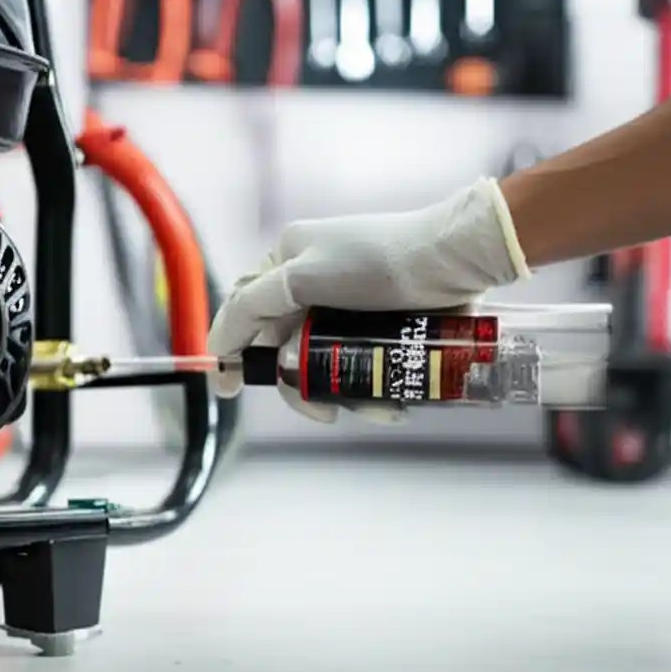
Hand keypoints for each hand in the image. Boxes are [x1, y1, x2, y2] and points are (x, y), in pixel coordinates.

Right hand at [208, 177, 531, 421]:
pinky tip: (393, 401)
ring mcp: (347, 306)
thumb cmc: (374, 262)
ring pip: (324, 363)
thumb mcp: (300, 277)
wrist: (453, 259)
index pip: (244, 310)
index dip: (232, 351)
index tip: (228, 389)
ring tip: (378, 408)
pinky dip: (372, 388)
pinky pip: (360, 365)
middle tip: (323, 411)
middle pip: (285, 348)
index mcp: (287, 260)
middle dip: (303, 385)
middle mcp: (312, 283)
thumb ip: (250, 308)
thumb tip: (217, 347)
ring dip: (345, 393)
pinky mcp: (380, 325)